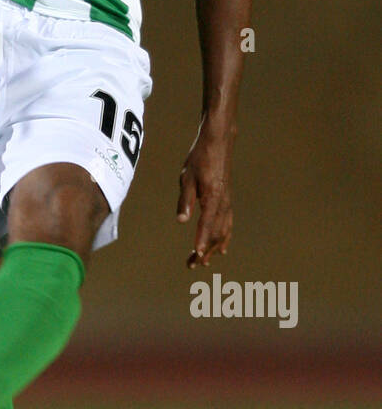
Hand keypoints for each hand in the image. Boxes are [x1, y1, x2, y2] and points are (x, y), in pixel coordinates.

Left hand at [176, 124, 234, 268]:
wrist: (218, 143)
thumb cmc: (200, 158)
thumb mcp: (187, 177)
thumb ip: (185, 200)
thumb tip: (181, 221)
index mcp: (212, 197)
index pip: (206, 223)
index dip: (201, 240)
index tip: (196, 255)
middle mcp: (223, 202)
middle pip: (215, 232)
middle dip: (204, 250)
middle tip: (193, 265)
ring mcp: (227, 202)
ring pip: (223, 230)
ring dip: (213, 247)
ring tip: (204, 262)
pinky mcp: (227, 200)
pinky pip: (228, 223)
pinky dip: (224, 237)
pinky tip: (221, 247)